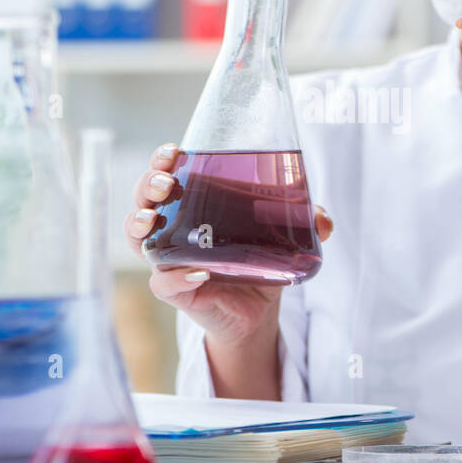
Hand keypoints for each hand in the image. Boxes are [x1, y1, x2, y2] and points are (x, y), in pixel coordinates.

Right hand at [123, 142, 333, 347]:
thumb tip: (324, 220)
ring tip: (150, 219)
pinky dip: (174, 278)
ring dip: (137, 224)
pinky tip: (194, 272)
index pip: (166, 174)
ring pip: (137, 239)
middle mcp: (172, 229)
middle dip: (147, 185)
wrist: (256, 312)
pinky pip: (163, 284)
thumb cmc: (257, 262)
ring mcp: (170, 260)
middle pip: (143, 200)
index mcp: (193, 205)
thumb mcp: (283, 236)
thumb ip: (305, 223)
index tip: (173, 150)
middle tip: (165, 183)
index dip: (161, 160)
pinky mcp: (177, 292)